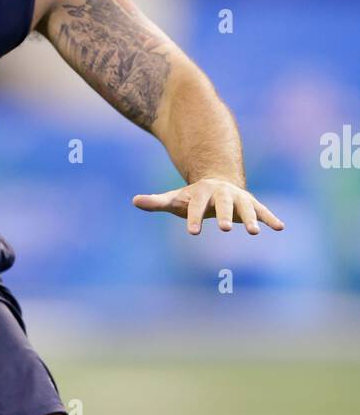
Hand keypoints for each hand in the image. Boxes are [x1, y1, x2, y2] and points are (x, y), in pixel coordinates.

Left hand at [132, 178, 283, 234]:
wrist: (217, 182)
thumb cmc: (193, 196)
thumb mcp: (175, 199)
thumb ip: (157, 202)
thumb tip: (134, 200)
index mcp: (202, 193)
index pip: (196, 206)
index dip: (194, 218)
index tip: (192, 232)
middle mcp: (222, 193)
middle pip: (223, 204)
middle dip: (224, 215)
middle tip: (224, 229)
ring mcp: (239, 198)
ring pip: (246, 207)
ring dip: (251, 219)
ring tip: (254, 232)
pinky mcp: (251, 204)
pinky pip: (262, 211)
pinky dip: (271, 218)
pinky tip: (280, 228)